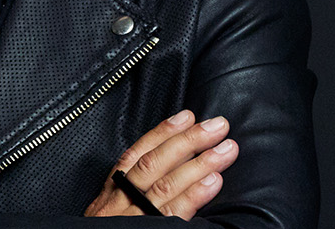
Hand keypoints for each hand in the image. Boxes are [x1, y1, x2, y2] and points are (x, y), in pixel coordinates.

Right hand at [84, 109, 238, 218]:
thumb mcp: (108, 211)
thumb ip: (129, 190)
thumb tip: (168, 166)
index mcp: (112, 191)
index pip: (137, 155)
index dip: (162, 133)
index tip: (187, 116)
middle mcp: (122, 200)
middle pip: (155, 164)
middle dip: (188, 141)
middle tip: (218, 126)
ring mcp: (136, 218)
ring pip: (167, 185)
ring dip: (200, 164)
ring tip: (226, 150)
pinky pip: (174, 214)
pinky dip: (194, 196)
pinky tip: (214, 183)